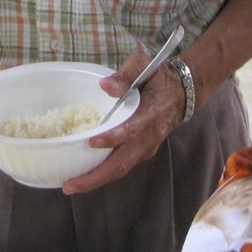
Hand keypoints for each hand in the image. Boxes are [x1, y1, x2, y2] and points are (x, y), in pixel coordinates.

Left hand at [62, 48, 184, 194]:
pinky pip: (123, 166)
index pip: (132, 130)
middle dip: (96, 176)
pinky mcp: (143, 152)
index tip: (92, 142)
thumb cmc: (158, 78)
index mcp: (150, 114)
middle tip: (70, 185)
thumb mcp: (143, 66)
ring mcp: (147, 147)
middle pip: (122, 163)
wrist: (182, 93)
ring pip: (121, 168)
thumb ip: (125, 75)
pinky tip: (85, 175)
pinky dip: (104, 173)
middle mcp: (149, 137)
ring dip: (97, 179)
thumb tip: (104, 85)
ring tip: (71, 185)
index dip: (113, 138)